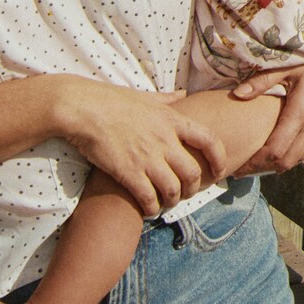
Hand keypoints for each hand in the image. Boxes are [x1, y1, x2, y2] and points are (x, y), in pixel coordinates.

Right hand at [50, 78, 227, 215]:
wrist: (83, 108)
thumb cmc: (112, 100)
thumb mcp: (147, 96)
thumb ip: (168, 99)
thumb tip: (183, 94)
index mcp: (172, 120)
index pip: (209, 140)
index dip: (220, 159)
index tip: (219, 171)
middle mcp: (164, 140)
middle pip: (193, 172)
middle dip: (194, 188)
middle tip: (186, 193)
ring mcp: (147, 157)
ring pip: (173, 189)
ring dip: (173, 201)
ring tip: (166, 203)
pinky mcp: (128, 171)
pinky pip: (148, 198)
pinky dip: (152, 207)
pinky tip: (148, 209)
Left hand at [230, 58, 303, 174]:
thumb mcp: (287, 65)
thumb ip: (262, 81)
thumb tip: (237, 94)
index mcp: (303, 109)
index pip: (276, 150)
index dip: (255, 163)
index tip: (239, 169)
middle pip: (287, 161)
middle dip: (264, 168)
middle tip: (246, 168)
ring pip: (300, 157)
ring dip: (281, 162)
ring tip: (262, 160)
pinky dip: (297, 152)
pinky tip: (285, 146)